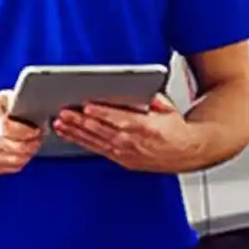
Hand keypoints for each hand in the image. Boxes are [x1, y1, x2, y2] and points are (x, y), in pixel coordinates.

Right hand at [0, 91, 43, 176]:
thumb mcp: (1, 98)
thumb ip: (18, 101)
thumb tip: (38, 107)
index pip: (6, 128)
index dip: (26, 131)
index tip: (37, 130)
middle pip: (13, 147)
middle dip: (32, 144)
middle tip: (40, 138)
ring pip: (15, 160)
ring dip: (29, 154)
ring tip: (33, 144)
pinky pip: (11, 168)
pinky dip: (21, 161)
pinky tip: (21, 152)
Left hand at [52, 93, 204, 172]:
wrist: (189, 153)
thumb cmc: (177, 129)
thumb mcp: (168, 108)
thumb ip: (151, 98)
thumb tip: (136, 88)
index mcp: (147, 127)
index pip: (120, 119)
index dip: (102, 113)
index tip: (86, 107)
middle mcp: (134, 142)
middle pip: (103, 131)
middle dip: (81, 122)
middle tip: (64, 114)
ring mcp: (126, 153)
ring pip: (96, 142)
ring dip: (76, 133)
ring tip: (60, 124)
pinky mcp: (122, 160)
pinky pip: (97, 150)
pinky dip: (81, 142)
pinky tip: (68, 135)